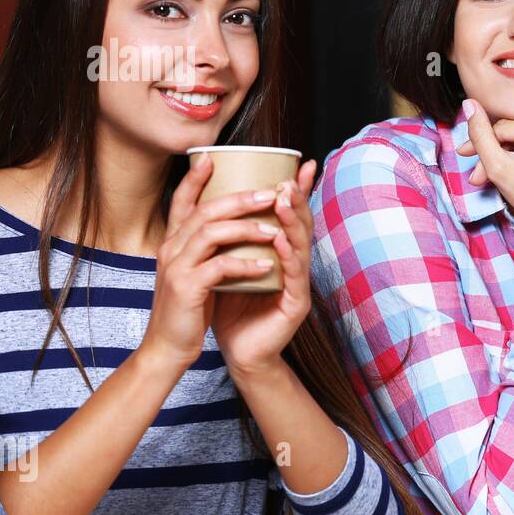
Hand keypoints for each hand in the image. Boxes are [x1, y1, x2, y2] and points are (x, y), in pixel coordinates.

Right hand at [142, 153, 286, 372]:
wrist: (168, 348)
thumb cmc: (189, 308)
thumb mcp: (194, 270)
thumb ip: (206, 247)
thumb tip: (231, 223)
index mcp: (173, 241)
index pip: (182, 200)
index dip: (195, 178)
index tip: (213, 157)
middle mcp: (171, 248)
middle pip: (206, 210)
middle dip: (241, 198)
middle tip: (272, 191)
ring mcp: (176, 267)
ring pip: (212, 233)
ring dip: (247, 227)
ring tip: (275, 228)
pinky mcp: (186, 289)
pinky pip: (219, 268)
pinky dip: (245, 264)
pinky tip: (266, 265)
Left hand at [212, 159, 318, 376]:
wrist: (237, 351)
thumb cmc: (231, 307)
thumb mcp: (228, 263)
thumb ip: (230, 237)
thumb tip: (212, 199)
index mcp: (281, 253)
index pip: (290, 215)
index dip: (297, 190)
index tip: (299, 163)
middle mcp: (295, 265)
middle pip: (301, 225)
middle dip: (298, 198)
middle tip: (291, 175)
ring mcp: (298, 284)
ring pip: (300, 246)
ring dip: (293, 221)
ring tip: (285, 198)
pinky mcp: (296, 304)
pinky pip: (293, 276)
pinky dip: (288, 255)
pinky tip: (282, 239)